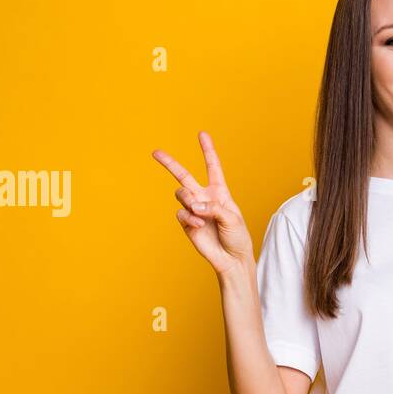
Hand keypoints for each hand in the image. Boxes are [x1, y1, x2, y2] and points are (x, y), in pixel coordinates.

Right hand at [152, 131, 253, 274]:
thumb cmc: (237, 237)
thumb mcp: (232, 219)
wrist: (231, 259)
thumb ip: (213, 208)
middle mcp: (204, 198)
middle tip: (155, 152)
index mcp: (219, 192)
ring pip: (181, 194)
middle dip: (169, 163)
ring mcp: (193, 210)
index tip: (202, 134)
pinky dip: (189, 218)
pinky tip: (199, 225)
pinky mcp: (186, 223)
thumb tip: (194, 205)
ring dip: (189, 201)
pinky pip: (181, 213)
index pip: (212, 167)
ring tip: (199, 213)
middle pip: (183, 175)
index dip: (207, 150)